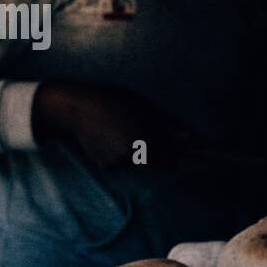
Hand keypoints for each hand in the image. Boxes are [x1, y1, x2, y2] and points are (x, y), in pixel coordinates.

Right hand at [31, 82, 190, 169]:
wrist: (75, 107)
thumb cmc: (113, 101)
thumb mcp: (143, 106)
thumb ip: (167, 124)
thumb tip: (190, 136)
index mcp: (145, 140)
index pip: (170, 162)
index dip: (179, 161)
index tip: (188, 162)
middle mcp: (132, 155)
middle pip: (155, 163)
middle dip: (158, 154)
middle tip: (145, 137)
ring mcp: (117, 162)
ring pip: (137, 163)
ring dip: (137, 152)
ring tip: (122, 130)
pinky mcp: (104, 165)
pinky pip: (120, 163)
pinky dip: (120, 154)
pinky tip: (109, 138)